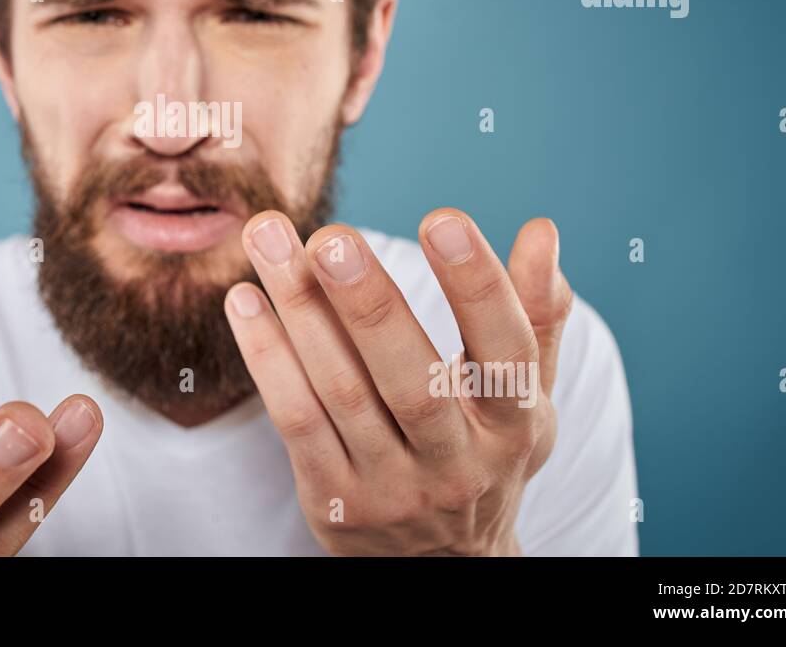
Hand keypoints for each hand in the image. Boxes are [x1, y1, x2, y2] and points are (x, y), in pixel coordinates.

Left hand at [224, 209, 570, 555]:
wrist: (444, 566)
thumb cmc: (485, 454)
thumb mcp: (528, 397)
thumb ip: (535, 314)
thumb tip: (541, 230)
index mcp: (512, 424)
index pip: (504, 350)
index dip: (477, 286)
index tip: (442, 219)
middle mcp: (457, 461)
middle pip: (411, 379)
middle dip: (367, 303)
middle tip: (330, 237)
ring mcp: (392, 485)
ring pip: (341, 391)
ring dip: (299, 311)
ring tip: (268, 239)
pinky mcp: (335, 500)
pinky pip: (296, 421)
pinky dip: (267, 359)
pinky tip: (244, 300)